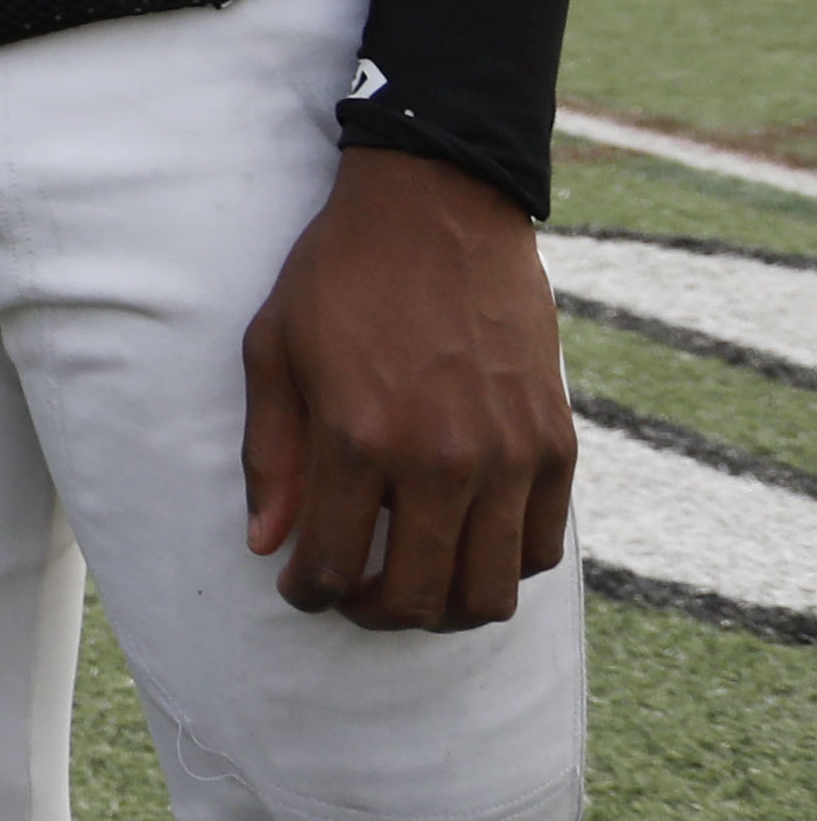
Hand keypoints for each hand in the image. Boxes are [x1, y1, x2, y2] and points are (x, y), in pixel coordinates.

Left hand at [242, 146, 574, 629]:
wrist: (437, 207)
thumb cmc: (339, 273)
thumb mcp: (273, 350)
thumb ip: (270, 454)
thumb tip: (265, 543)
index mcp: (359, 438)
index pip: (333, 567)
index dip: (309, 593)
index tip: (299, 586)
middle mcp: (442, 460)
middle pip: (417, 601)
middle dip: (373, 614)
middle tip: (351, 594)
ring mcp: (508, 456)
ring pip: (487, 594)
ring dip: (443, 607)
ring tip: (408, 581)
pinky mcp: (555, 445)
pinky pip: (538, 549)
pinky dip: (500, 568)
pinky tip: (461, 544)